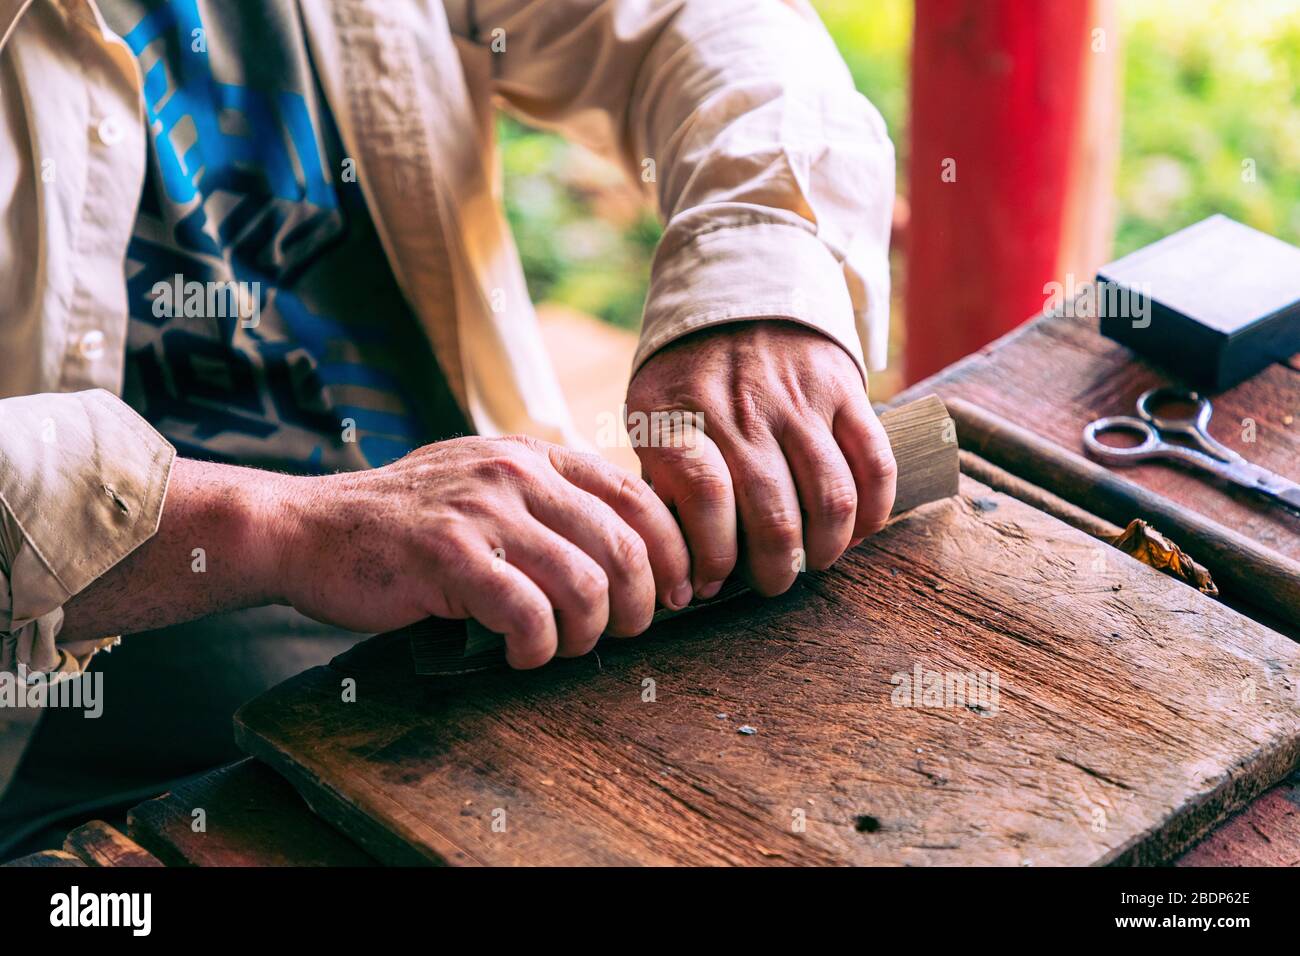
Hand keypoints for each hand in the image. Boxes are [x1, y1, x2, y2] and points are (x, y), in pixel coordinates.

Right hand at [273, 436, 690, 668]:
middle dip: (641, 605)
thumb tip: (629, 546)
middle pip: (625, 546)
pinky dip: (537, 648)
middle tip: (625, 633)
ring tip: (562, 646)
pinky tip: (521, 654)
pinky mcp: (448, 556)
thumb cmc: (406, 521)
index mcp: (534, 454)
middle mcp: (516, 472)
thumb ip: (548, 499)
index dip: (674, 553)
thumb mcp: (484, 481)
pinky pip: (529, 614)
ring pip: (586, 584)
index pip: (639, 497)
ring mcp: (482, 511)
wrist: (309, 528)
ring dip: (587, 633)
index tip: (680, 592)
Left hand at [625, 321, 896, 597]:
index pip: (705, 499)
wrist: (736, 288)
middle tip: (772, 583)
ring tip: (816, 561)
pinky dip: (873, 510)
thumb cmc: (688, 376)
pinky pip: (874, 462)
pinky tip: (857, 531)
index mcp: (682, 416)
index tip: (707, 585)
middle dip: (775, 570)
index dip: (712, 556)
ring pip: (831, 499)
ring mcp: (798, 398)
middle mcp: (742, 408)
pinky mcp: (843, 388)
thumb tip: (681, 570)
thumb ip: (663, 483)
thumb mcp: (651, 417)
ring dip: (827, 548)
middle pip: (775, 515)